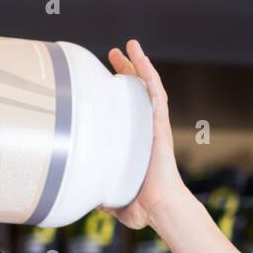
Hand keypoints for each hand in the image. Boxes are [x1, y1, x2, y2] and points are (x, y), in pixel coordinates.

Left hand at [101, 39, 187, 231]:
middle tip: (114, 53)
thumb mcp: (115, 199)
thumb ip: (104, 196)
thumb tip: (92, 198)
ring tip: (129, 45)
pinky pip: (155, 93)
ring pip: (148, 87)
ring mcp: (154, 125)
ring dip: (139, 64)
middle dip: (127, 70)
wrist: (160, 208)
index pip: (126, 109)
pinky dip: (148, 74)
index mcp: (136, 140)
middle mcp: (146, 128)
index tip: (106, 77)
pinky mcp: (159, 124)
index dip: (117, 92)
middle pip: (137, 92)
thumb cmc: (143, 206)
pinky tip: (140, 57)